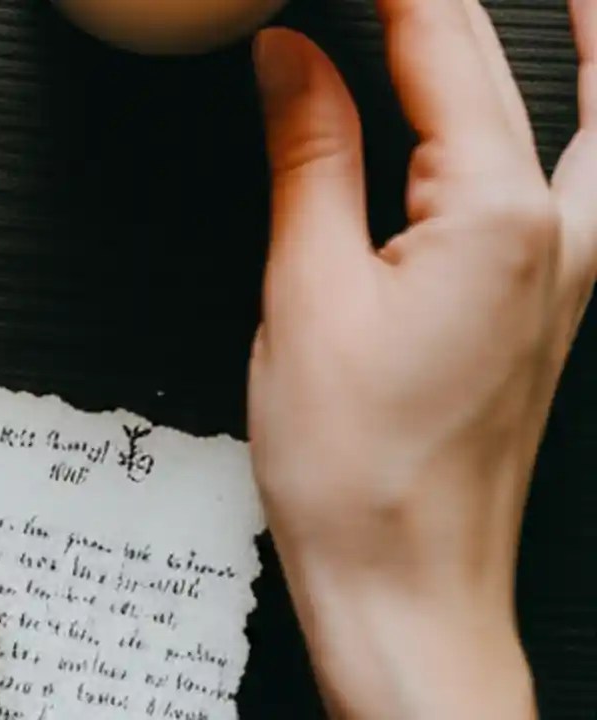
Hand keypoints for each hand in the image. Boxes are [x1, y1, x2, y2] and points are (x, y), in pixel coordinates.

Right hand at [250, 1, 595, 716]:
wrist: (408, 582)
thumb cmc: (356, 470)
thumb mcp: (304, 293)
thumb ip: (309, 157)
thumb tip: (290, 60)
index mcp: (492, 215)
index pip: (436, 42)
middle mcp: (556, 231)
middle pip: (496, 63)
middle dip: (432, 2)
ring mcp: (569, 267)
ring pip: (568, 106)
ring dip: (559, 34)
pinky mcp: (552, 300)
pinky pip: (593, 167)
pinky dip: (590, 103)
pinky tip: (584, 81)